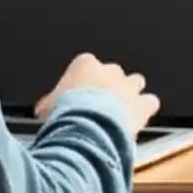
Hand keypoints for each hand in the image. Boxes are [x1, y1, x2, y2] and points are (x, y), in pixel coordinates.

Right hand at [33, 53, 160, 134]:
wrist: (88, 127)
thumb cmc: (67, 113)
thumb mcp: (48, 107)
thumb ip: (50, 104)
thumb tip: (42, 110)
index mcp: (85, 65)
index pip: (86, 65)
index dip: (84, 80)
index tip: (79, 93)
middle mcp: (109, 71)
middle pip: (113, 71)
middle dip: (110, 84)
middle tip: (101, 102)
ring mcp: (128, 87)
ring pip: (136, 81)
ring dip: (130, 93)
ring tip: (123, 108)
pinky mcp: (142, 104)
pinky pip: (150, 101)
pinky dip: (146, 108)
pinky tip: (140, 117)